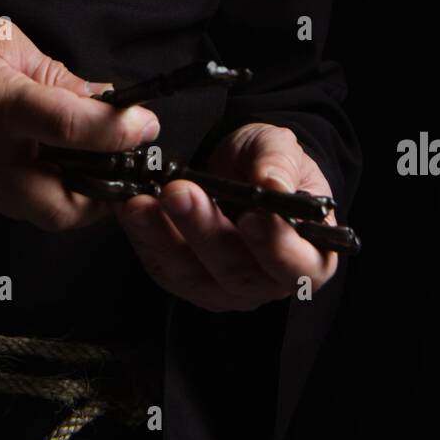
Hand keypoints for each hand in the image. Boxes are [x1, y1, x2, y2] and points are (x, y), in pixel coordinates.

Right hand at [0, 9, 159, 231]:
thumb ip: (51, 74)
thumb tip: (101, 99)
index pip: (71, 126)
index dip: (118, 129)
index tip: (145, 124)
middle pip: (66, 207)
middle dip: (106, 195)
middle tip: (122, 164)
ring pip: (43, 215)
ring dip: (76, 196)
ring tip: (87, 161)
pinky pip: (16, 205)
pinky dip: (41, 188)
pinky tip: (42, 159)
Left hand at [114, 121, 338, 310]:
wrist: (238, 167)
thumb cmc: (270, 163)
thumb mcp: (282, 150)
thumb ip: (280, 165)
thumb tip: (271, 184)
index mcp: (308, 257)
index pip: (297, 266)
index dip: (276, 246)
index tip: (253, 215)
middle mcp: (267, 284)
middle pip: (237, 273)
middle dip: (204, 232)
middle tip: (179, 193)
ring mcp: (223, 289)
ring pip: (192, 275)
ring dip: (164, 238)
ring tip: (142, 202)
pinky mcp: (184, 281)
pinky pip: (161, 267)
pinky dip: (143, 238)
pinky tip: (131, 209)